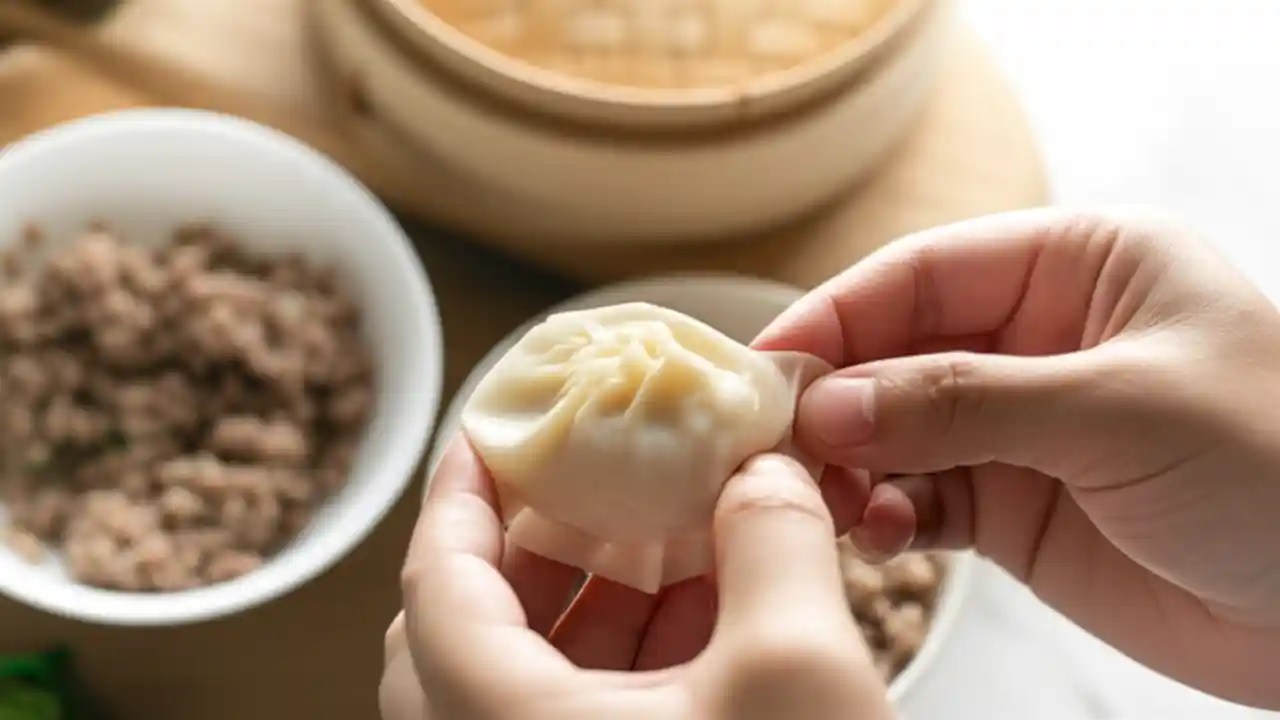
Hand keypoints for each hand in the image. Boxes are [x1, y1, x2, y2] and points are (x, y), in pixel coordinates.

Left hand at [380, 440, 892, 719]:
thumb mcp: (799, 671)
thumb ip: (776, 540)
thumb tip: (767, 465)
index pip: (434, 579)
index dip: (463, 490)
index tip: (494, 428)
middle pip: (475, 630)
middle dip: (543, 545)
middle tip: (599, 482)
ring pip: (531, 684)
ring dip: (598, 603)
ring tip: (676, 537)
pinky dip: (635, 665)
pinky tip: (713, 617)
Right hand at [755, 207, 1279, 708]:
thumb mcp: (1119, 410)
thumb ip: (965, 404)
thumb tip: (831, 407)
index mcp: (1078, 268)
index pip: (925, 274)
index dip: (839, 316)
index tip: (769, 365)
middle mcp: (1040, 341)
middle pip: (898, 355)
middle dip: (837, 401)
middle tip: (778, 447)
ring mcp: (1024, 429)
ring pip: (899, 434)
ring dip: (852, 467)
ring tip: (825, 502)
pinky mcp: (1020, 510)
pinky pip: (925, 501)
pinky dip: (889, 517)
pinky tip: (878, 533)